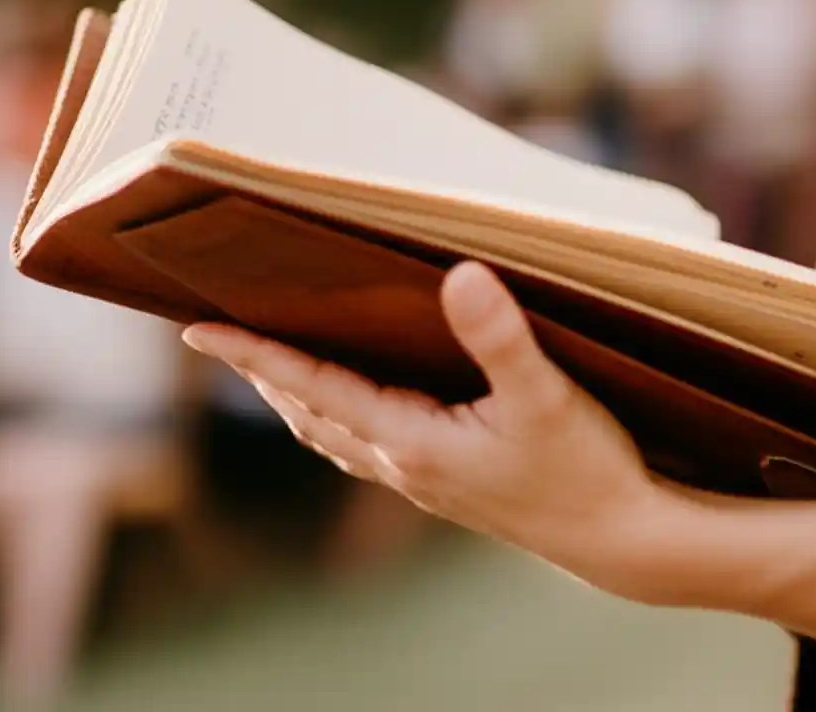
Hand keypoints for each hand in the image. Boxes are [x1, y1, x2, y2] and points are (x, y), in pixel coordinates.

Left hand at [183, 262, 663, 591]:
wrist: (617, 539)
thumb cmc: (585, 469)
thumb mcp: (547, 398)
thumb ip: (500, 338)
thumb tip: (461, 276)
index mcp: (412, 441)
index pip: (312, 386)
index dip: (254, 355)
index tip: (198, 329)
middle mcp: (404, 464)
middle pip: (308, 412)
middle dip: (261, 372)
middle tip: (219, 331)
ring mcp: (421, 479)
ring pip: (333, 434)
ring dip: (293, 396)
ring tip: (266, 360)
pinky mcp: (444, 483)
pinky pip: (364, 445)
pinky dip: (335, 415)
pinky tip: (349, 399)